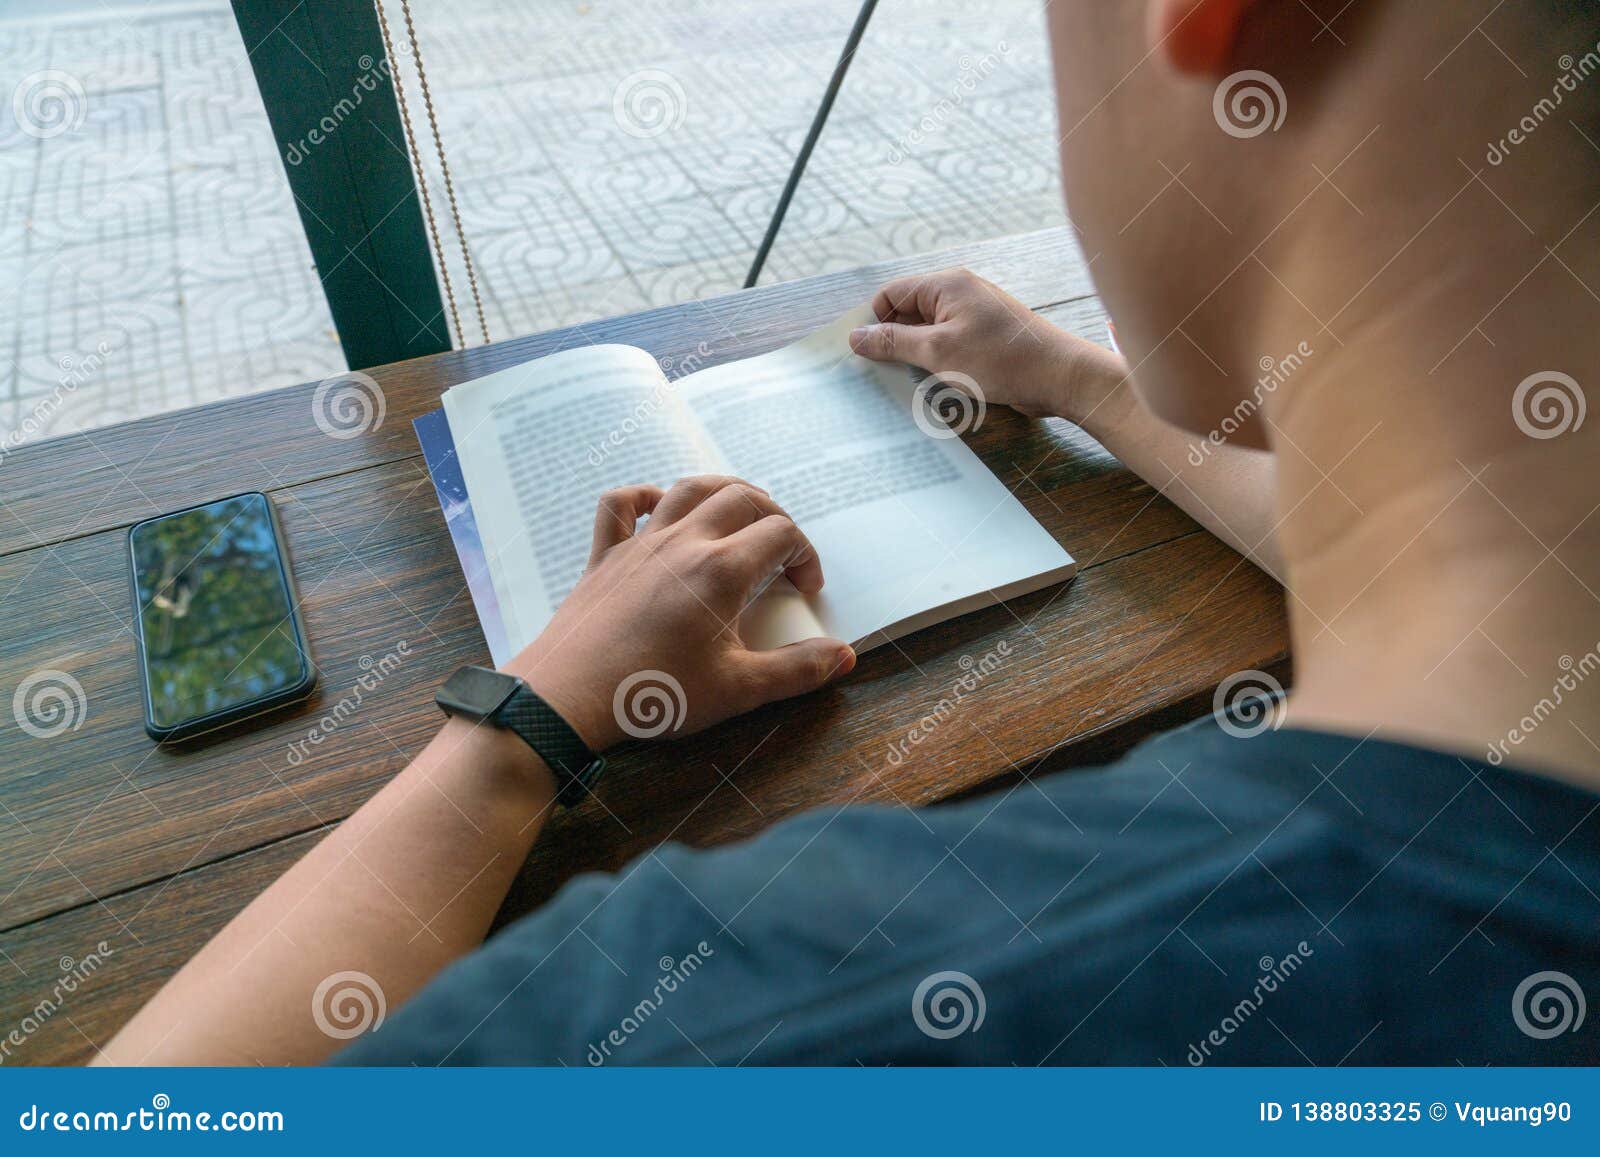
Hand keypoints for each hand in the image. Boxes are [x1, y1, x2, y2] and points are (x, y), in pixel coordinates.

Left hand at [505, 476, 854, 751]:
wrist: (568, 697)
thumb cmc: (653, 695)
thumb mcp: (737, 691)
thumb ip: (796, 670)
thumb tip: (843, 655)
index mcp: (722, 570)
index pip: (781, 534)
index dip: (805, 554)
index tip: (806, 589)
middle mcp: (684, 543)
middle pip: (742, 497)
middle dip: (774, 513)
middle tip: (783, 549)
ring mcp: (640, 544)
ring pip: (689, 488)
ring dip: (722, 490)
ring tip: (740, 511)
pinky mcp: (604, 557)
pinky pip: (620, 505)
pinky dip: (643, 495)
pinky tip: (659, 507)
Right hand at [848, 267, 1126, 421]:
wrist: (1058, 377)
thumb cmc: (1000, 360)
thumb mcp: (938, 352)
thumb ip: (895, 342)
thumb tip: (856, 336)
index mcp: (946, 285)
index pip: (892, 294)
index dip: (874, 321)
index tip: (863, 353)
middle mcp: (959, 293)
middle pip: (908, 312)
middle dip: (893, 341)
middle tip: (879, 373)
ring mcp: (973, 315)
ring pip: (927, 332)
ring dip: (915, 356)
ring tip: (908, 381)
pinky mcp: (984, 338)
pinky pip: (947, 345)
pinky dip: (936, 363)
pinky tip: (934, 385)